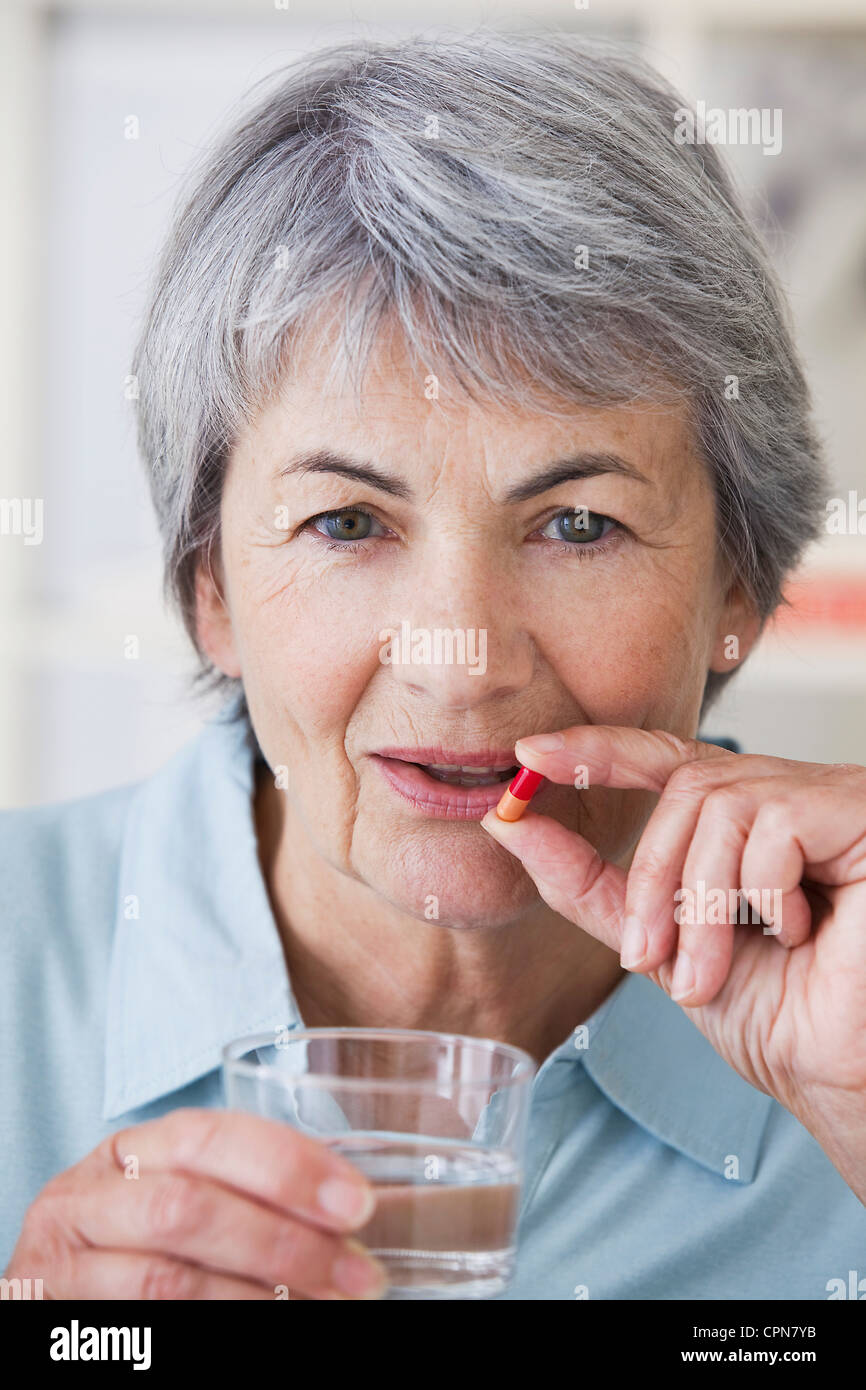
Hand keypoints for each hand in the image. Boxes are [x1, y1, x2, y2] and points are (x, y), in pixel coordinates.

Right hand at [3, 1108, 387, 1298]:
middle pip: (188, 1208)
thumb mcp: (186, 1198)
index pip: (205, 1137)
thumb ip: (252, 1193)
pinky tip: (276, 1329)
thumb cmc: (145, 1246)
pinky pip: (154, 1330)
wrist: (70, 1307)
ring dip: (263, 1299)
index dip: (285, 1166)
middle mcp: (84, 1200)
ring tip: (326, 1304)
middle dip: (283, 1241)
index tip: (355, 1202)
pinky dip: (225, 1328)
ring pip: (169, 1281)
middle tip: (357, 1272)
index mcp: (127, 1151)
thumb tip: (358, 1208)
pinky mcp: (66, 1329)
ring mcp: (64, 1269)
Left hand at [480, 727, 865, 1195]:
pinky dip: (763, 891)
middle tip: (649, 959)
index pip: (665, 757)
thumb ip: (590, 885)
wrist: (837, 1075)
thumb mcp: (660, 944)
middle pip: (686, 787)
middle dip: (651, 877)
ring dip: (698, 903)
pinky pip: (776, 821)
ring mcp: (829, 801)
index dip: (600, 748)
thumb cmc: (774, 1016)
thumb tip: (509, 824)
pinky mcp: (859, 815)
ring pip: (721, 803)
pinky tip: (798, 933)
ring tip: (712, 973)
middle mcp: (788, 796)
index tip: (530, 756)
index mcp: (743, 820)